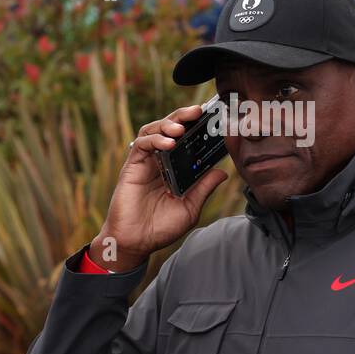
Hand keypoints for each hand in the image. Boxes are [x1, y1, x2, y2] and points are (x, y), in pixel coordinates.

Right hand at [88, 103, 228, 271]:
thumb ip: (203, 188)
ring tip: (180, 128)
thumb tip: (223, 172)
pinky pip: (141, 144)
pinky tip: (168, 144)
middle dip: (182, 116)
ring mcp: (145, 162)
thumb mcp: (190, 207)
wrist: (136, 242)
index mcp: (175, 168)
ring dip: (167, 124)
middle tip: (197, 111)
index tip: (213, 118)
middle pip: (170, 129)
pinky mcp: (132, 166)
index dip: (197, 127)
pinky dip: (154, 140)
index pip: (186, 140)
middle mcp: (160, 161)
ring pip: (153, 131)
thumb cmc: (161, 228)